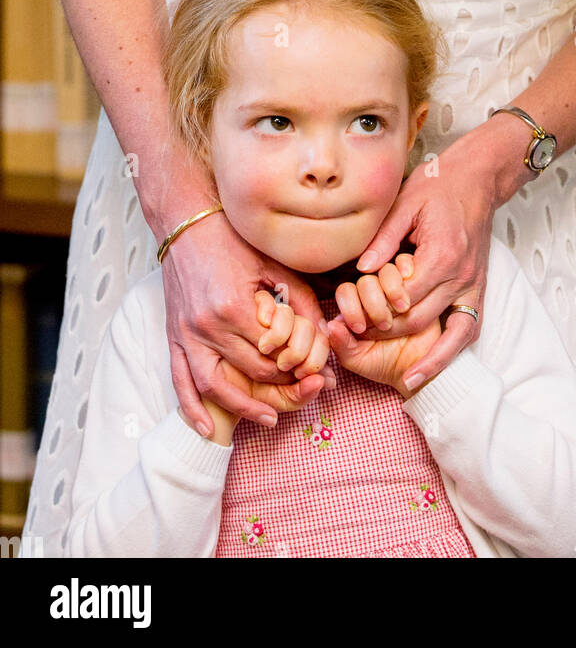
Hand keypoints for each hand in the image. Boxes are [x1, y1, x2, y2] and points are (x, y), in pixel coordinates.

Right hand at [161, 207, 327, 436]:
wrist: (187, 225)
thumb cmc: (233, 241)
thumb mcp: (274, 267)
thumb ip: (300, 302)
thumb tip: (325, 334)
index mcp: (235, 307)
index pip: (273, 355)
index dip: (297, 367)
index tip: (316, 371)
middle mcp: (208, 325)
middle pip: (249, 373)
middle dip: (281, 386)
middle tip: (306, 392)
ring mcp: (187, 334)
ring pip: (215, 386)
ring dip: (242, 408)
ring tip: (270, 418)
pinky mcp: (173, 336)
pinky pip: (180, 381)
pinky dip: (193, 408)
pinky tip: (208, 428)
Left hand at [328, 258, 442, 399]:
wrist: (418, 369)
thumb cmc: (385, 365)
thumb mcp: (358, 360)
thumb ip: (341, 345)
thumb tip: (331, 325)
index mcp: (356, 308)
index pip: (346, 292)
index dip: (350, 307)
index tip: (359, 328)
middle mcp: (374, 294)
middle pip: (366, 281)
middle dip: (373, 303)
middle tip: (384, 324)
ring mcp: (395, 287)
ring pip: (386, 271)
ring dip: (392, 290)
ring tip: (402, 310)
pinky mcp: (416, 281)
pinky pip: (407, 264)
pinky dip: (407, 275)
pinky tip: (411, 295)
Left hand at [345, 119, 520, 389]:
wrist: (478, 177)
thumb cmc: (439, 185)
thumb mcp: (405, 204)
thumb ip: (383, 240)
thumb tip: (360, 271)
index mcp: (439, 255)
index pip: (402, 300)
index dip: (375, 314)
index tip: (351, 320)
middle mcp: (459, 275)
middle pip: (419, 321)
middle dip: (388, 334)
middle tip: (360, 340)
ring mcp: (473, 284)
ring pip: (444, 331)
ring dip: (420, 351)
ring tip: (401, 375)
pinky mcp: (479, 287)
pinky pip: (468, 329)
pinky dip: (451, 352)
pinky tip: (431, 369)